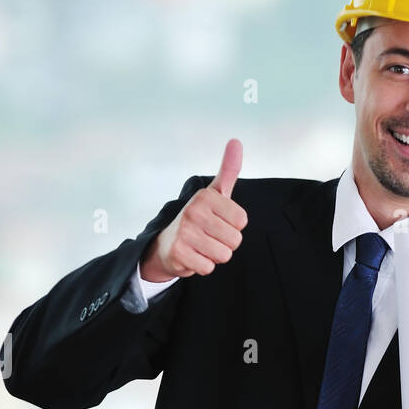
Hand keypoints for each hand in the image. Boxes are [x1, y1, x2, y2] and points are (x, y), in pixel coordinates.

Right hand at [139, 138, 247, 280]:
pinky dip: (202, 266)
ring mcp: (184, 232)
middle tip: (209, 236)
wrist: (166, 244)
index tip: (218, 221)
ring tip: (201, 246)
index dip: (233, 226)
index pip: (242, 221)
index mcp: (206, 196)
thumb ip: (228, 170)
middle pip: (235, 240)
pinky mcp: (178, 252)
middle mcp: (194, 211)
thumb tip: (236, 141)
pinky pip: (209, 268)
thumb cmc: (198, 217)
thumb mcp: (215, 193)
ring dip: (215, 256)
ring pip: (224, 255)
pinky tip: (192, 255)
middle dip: (226, 244)